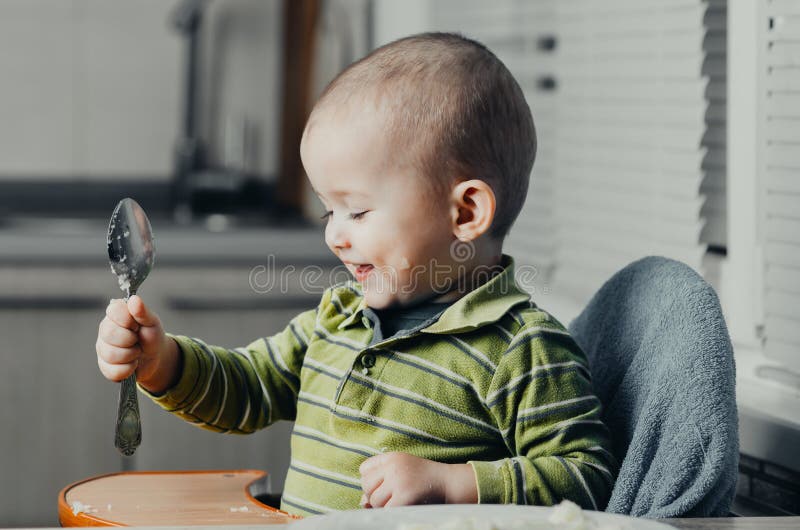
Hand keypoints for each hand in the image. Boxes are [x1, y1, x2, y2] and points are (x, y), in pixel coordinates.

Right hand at [96, 295, 178, 392]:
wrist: (155, 357)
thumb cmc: (151, 335)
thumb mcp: (152, 322)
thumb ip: (143, 311)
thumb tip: (134, 299)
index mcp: (115, 315)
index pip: (113, 310)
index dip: (128, 319)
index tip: (137, 325)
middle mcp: (105, 330)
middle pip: (109, 333)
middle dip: (130, 339)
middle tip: (137, 340)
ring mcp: (102, 349)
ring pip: (111, 354)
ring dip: (131, 355)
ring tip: (136, 351)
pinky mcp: (105, 367)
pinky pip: (114, 371)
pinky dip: (129, 369)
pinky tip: (133, 364)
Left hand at [359, 452, 477, 507]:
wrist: (450, 483)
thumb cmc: (425, 480)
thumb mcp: (402, 475)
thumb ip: (381, 484)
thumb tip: (362, 502)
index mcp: (392, 457)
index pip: (364, 469)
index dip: (371, 481)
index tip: (384, 486)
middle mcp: (393, 466)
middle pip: (366, 485)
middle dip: (374, 495)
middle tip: (391, 497)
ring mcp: (399, 481)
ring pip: (374, 500)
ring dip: (383, 506)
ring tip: (399, 502)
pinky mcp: (404, 497)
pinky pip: (386, 510)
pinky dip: (391, 512)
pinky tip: (403, 507)